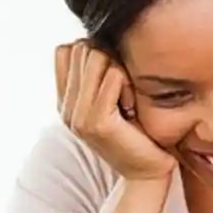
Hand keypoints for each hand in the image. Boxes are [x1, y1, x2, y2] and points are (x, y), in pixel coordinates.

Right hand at [55, 40, 175, 180]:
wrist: (147, 173)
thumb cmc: (138, 133)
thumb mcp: (113, 100)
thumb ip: (99, 75)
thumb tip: (99, 39)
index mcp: (66, 102)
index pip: (65, 50)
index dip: (92, 52)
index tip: (112, 78)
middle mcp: (66, 108)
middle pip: (82, 48)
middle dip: (108, 58)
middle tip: (123, 90)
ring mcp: (78, 116)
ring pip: (97, 56)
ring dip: (120, 70)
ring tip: (127, 99)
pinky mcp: (97, 122)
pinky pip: (114, 76)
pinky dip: (129, 85)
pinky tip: (132, 107)